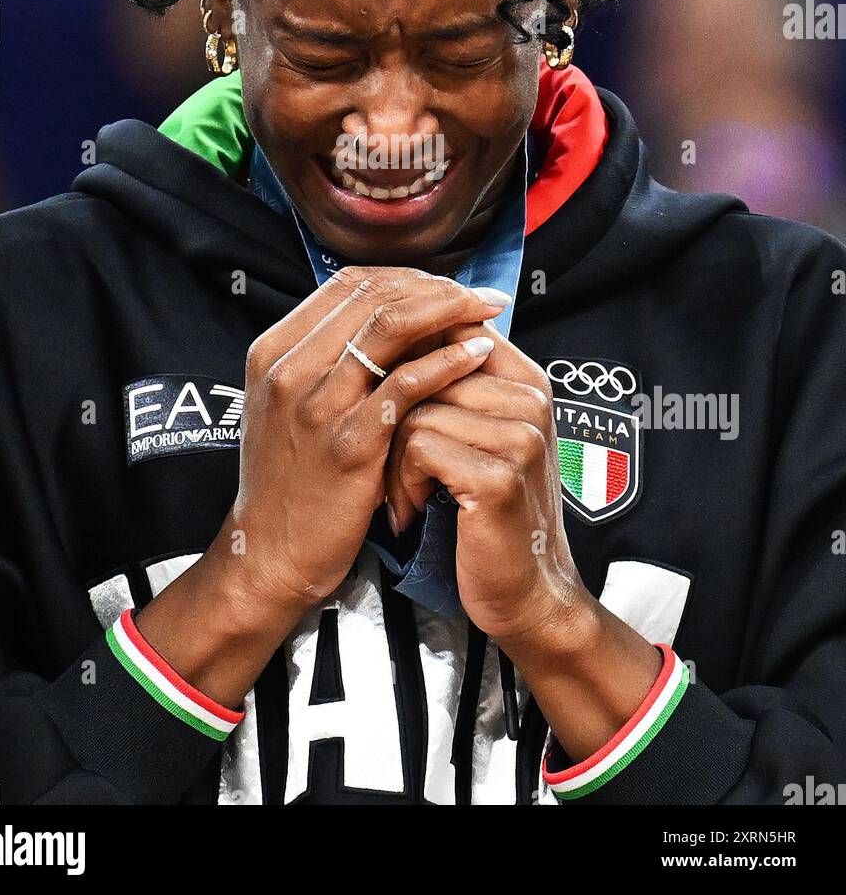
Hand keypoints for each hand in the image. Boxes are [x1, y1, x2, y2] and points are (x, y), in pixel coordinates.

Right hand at [207, 269, 507, 629]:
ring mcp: (317, 406)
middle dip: (436, 287)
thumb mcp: (290, 404)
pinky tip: (479, 356)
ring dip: (449, 312)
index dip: (406, 277)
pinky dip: (448, 362)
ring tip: (488, 313)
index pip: (348, 283)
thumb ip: (326, 358)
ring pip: (391, 328)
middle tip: (480, 293)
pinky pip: (407, 385)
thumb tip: (390, 314)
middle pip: (373, 297)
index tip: (446, 284)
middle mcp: (290, 369)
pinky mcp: (349, 445)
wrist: (269, 554)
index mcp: (274, 350)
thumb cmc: (291, 478)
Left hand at [385, 321, 586, 645]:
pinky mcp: (499, 476)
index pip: (454, 325)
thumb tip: (396, 330)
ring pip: (415, 406)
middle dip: (392, 414)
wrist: (527, 591)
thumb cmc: (490, 512)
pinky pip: (418, 446)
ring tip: (404, 490)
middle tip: (389, 460)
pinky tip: (414, 507)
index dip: (406, 351)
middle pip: (425, 366)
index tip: (384, 392)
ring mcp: (520, 436)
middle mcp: (530, 398)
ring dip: (392, 456)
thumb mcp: (481, 436)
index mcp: (528, 378)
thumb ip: (456, 383)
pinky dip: (402, 480)